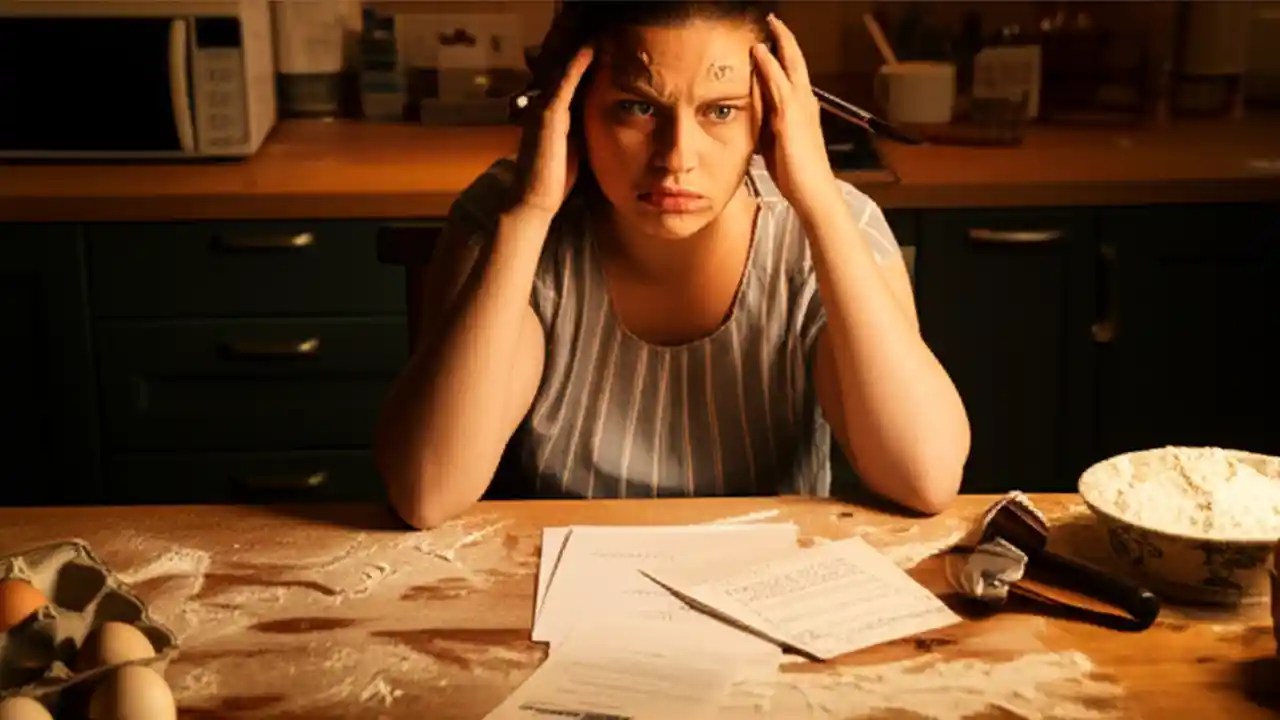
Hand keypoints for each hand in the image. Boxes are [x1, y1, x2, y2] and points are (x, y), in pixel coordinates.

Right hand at [512, 46, 594, 217]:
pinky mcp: (548, 115)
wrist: (534, 201)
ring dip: (582, 50)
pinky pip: (565, 83)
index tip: (606, 45)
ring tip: (600, 32)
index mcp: (553, 114)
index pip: (572, 82)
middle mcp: (546, 106)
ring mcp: (544, 108)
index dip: (586, 63)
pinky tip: (592, 48)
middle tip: (603, 30)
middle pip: (566, 70)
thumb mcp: (575, 149)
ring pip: (565, 71)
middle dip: (583, 50)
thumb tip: (605, 121)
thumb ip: (584, 131)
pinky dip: (578, 64)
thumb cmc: (555, 180)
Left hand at [752, 16, 838, 215]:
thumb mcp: (774, 143)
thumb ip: (766, 123)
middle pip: (796, 62)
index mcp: (803, 110)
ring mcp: (801, 108)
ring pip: (789, 66)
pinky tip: (759, 51)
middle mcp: (806, 103)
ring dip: (778, 44)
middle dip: (785, 40)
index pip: (793, 75)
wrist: (812, 192)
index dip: (784, 55)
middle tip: (774, 21)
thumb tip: (753, 111)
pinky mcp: (791, 116)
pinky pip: (778, 83)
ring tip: (769, 25)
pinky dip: (769, 64)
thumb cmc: (795, 173)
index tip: (771, 40)